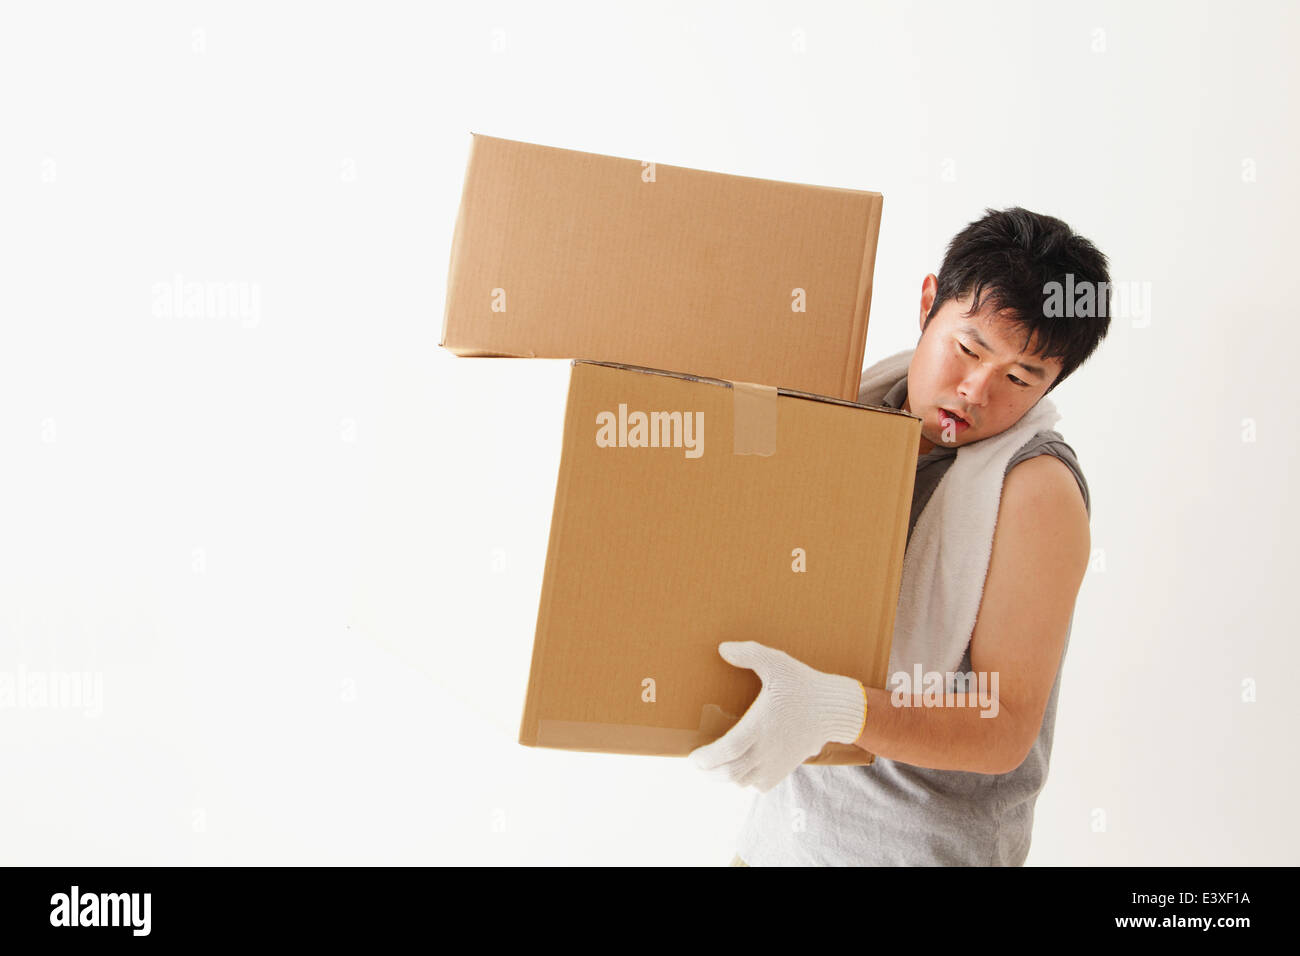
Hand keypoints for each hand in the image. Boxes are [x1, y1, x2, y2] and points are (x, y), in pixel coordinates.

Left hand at [689, 640, 867, 792]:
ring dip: (724, 776)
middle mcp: (765, 750)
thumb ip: (750, 654)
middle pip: (728, 773)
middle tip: (698, 763)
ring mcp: (776, 764)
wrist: (834, 710)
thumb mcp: (777, 662)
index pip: (725, 752)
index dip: (706, 759)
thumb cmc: (803, 685)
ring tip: (714, 765)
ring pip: (741, 781)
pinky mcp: (784, 769)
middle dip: (708, 771)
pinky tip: (740, 768)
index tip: (693, 757)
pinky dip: (745, 781)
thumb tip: (723, 648)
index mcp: (759, 727)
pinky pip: (758, 786)